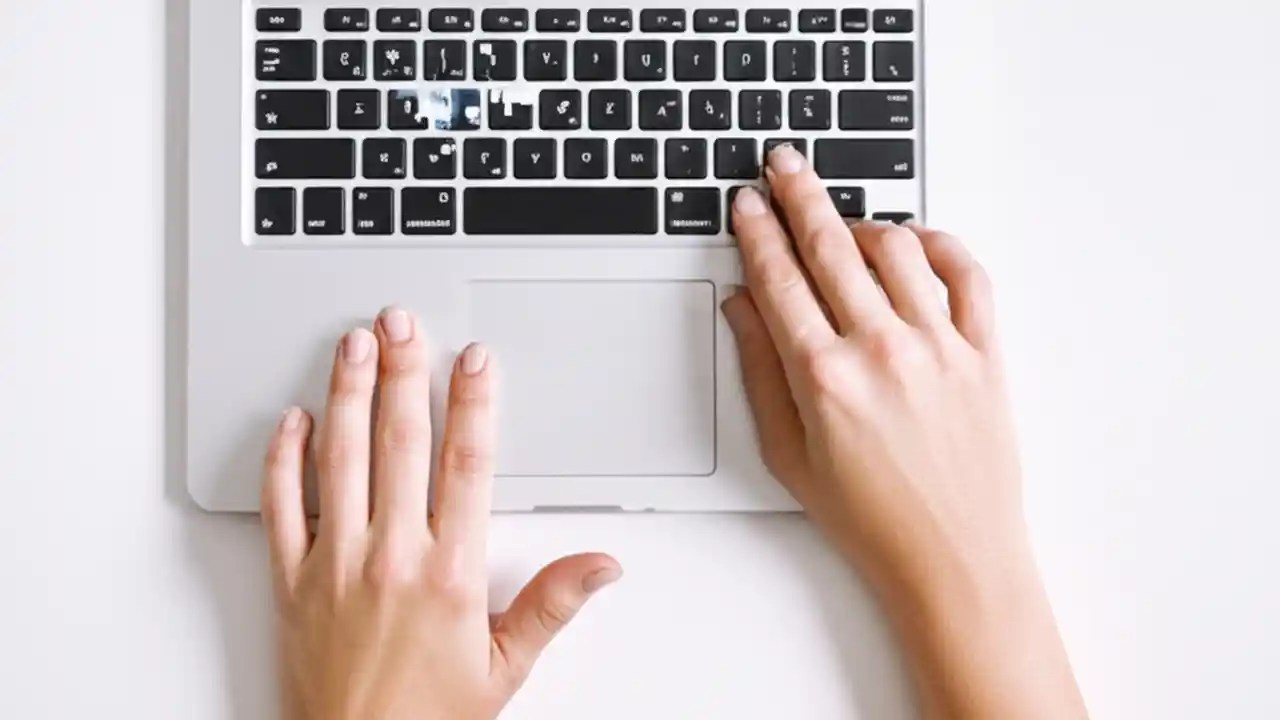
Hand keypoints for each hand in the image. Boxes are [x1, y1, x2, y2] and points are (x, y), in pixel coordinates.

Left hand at [261, 308, 620, 719]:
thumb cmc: (428, 718)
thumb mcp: (506, 667)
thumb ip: (553, 604)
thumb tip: (602, 565)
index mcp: (450, 572)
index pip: (466, 463)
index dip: (473, 402)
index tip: (474, 360)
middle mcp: (391, 556)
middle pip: (400, 442)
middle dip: (402, 372)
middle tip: (402, 322)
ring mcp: (335, 563)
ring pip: (339, 458)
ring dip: (345, 393)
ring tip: (352, 345)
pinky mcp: (292, 580)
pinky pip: (282, 505)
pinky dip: (284, 458)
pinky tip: (293, 420)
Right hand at [724, 145, 1085, 717]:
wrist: (953, 559)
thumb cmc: (870, 520)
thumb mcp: (788, 454)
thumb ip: (761, 372)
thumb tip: (744, 308)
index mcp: (824, 376)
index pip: (780, 278)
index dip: (757, 232)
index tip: (747, 202)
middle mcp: (882, 350)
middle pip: (832, 246)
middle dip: (801, 195)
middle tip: (784, 164)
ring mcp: (939, 346)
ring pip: (898, 248)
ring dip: (864, 220)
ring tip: (845, 220)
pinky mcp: (985, 354)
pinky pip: (967, 275)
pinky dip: (942, 245)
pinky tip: (918, 241)